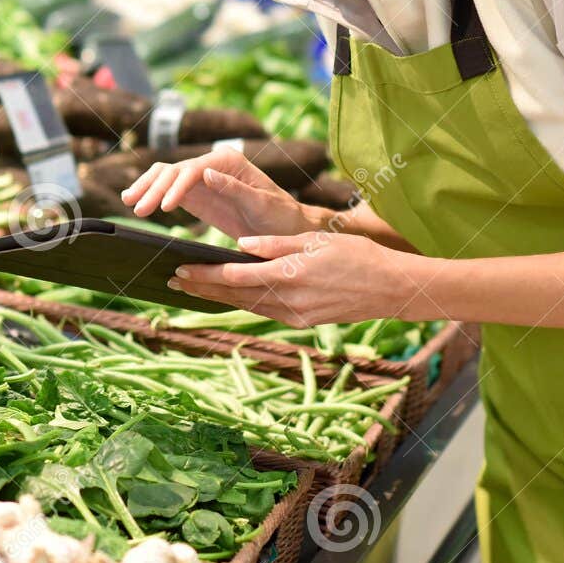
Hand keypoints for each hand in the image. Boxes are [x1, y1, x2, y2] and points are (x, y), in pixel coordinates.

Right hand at [120, 149, 316, 239]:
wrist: (287, 229)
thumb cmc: (280, 217)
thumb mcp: (262, 205)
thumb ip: (234, 189)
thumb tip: (206, 173)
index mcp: (228, 162)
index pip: (193, 169)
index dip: (176, 186)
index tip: (165, 207)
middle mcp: (212, 165)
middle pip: (173, 170)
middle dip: (154, 187)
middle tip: (138, 209)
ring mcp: (202, 179)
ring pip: (165, 176)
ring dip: (147, 188)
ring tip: (130, 203)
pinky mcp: (196, 195)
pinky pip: (167, 189)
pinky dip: (151, 194)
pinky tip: (136, 202)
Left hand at [170, 232, 426, 326]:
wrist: (390, 289)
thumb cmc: (356, 255)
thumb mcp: (316, 240)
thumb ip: (276, 243)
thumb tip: (241, 245)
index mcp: (288, 275)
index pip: (235, 275)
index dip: (205, 273)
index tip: (180, 269)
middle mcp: (288, 300)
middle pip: (234, 295)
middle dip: (202, 289)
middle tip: (174, 282)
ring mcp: (295, 315)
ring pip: (247, 306)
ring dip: (219, 298)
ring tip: (193, 290)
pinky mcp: (303, 322)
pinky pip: (265, 312)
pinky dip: (244, 303)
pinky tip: (230, 297)